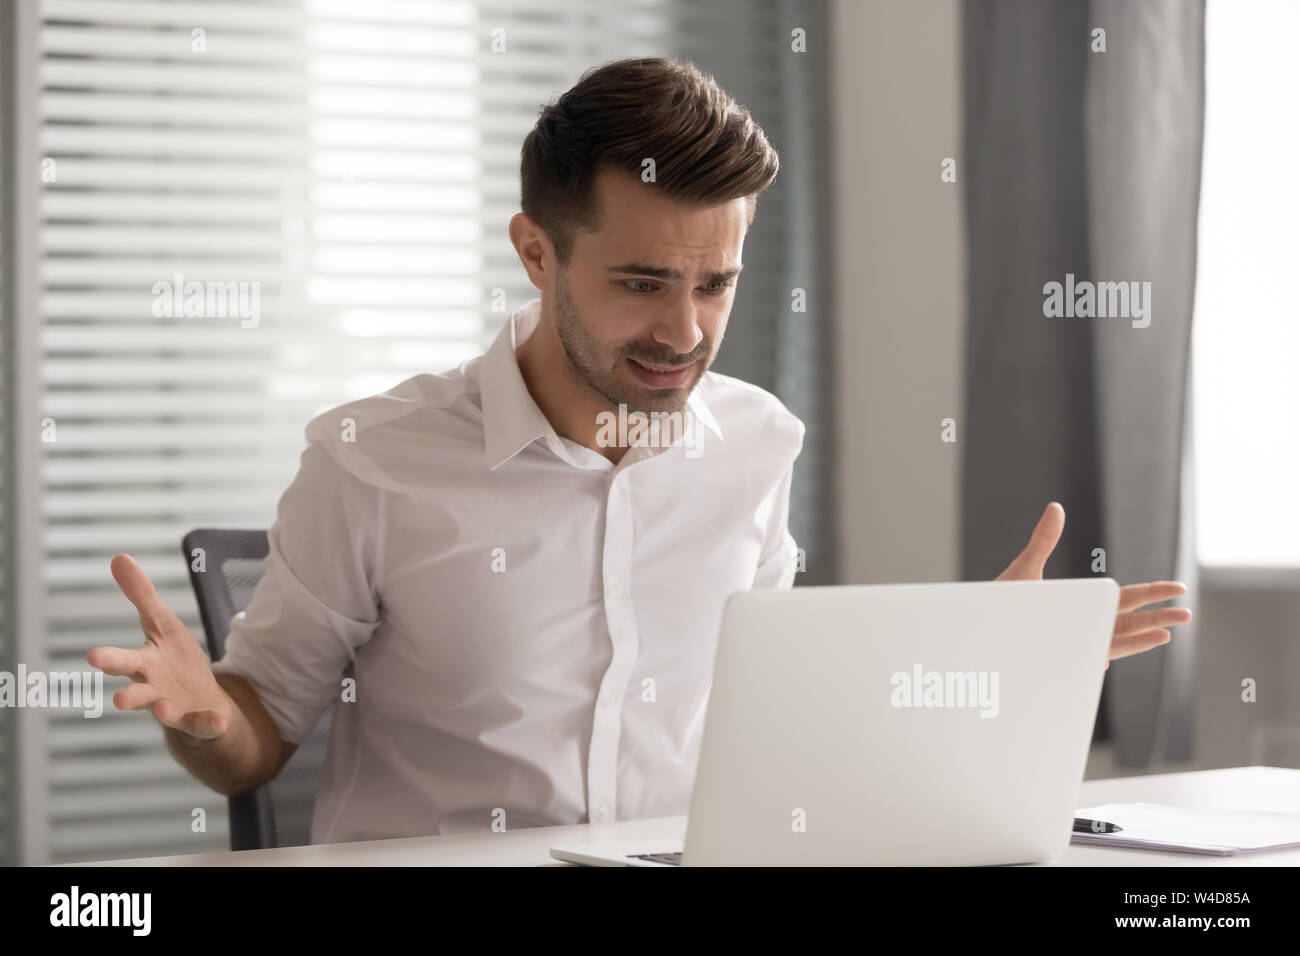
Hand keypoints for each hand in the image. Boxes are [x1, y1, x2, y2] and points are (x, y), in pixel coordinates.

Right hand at [87, 554, 233, 738]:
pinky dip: (210, 724)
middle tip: (119, 699)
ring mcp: (175, 708)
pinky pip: (204, 725)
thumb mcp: (162, 623)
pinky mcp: (199, 721)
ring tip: (160, 709)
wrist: (199, 700)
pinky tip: (218, 723)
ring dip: (163, 711)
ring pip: (164, 712)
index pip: (122, 659)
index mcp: (142, 664)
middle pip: (137, 693)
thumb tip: (118, 557)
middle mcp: (153, 690)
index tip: (92, 655)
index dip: (109, 658)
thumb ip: (142, 595)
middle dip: (129, 695)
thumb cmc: (173, 659)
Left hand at [997, 502, 1192, 668]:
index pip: (1126, 599)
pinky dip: (1102, 655)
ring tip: (1169, 632)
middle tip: (1188, 614)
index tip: (1179, 588)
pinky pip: (1085, 657)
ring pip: (1114, 642)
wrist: (975, 627)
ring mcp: (1073, 644)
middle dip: (1159, 617)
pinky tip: (1118, 656)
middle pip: (1129, 621)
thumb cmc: (1000, 601)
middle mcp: (1083, 627)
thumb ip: (1044, 540)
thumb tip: (1055, 508)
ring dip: (1142, 639)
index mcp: (1083, 605)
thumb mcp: (1026, 569)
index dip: (1153, 593)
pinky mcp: (1058, 656)